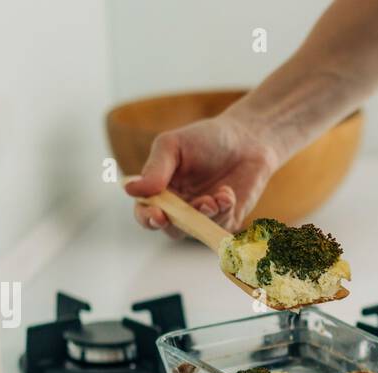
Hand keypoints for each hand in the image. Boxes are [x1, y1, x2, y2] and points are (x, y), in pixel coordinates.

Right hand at [124, 113, 280, 236]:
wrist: (247, 140)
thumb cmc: (206, 139)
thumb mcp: (173, 146)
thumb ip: (154, 169)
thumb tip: (130, 190)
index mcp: (160, 190)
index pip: (145, 211)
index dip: (147, 217)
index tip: (157, 215)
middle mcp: (179, 207)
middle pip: (170, 228)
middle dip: (179, 223)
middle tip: (192, 208)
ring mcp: (203, 216)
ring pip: (196, 229)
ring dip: (205, 214)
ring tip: (217, 196)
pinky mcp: (226, 220)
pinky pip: (220, 226)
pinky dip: (224, 210)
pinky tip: (228, 193)